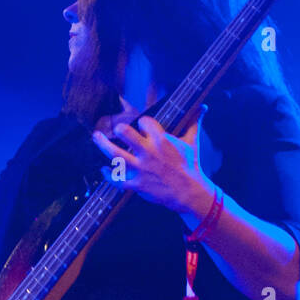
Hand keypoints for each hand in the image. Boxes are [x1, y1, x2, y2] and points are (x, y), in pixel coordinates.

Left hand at [91, 105, 209, 214]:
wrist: (190, 193)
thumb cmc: (190, 166)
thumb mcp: (192, 142)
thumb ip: (194, 122)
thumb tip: (203, 107)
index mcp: (161, 140)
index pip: (144, 121)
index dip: (142, 122)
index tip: (142, 126)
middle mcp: (149, 153)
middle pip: (126, 133)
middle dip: (120, 128)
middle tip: (118, 129)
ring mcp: (141, 169)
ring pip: (116, 155)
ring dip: (103, 145)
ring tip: (96, 136)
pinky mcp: (138, 185)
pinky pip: (118, 180)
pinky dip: (109, 174)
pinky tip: (103, 169)